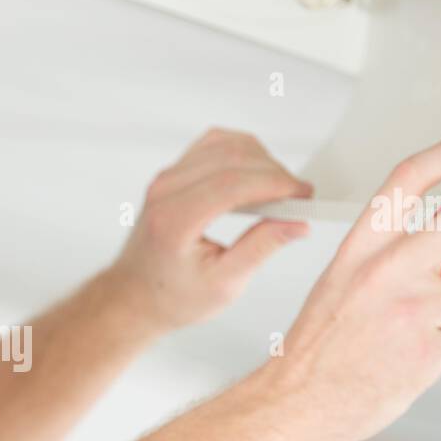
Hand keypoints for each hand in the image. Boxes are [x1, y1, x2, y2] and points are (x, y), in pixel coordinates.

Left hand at [110, 127, 313, 332]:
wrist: (136, 295)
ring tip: (279, 191)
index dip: (276, 183)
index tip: (304, 194)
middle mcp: (165, 192)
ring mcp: (166, 178)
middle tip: (299, 197)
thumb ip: (261, 248)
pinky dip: (242, 153)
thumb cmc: (174, 296)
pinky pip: (212, 145)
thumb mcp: (223, 284)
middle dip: (274, 172)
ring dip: (260, 160)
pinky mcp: (172, 173)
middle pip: (231, 157)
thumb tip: (299, 223)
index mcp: (174, 221)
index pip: (232, 184)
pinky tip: (256, 177)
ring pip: (224, 144)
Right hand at [253, 128, 440, 440]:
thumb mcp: (340, 283)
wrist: (295, 405)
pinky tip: (418, 361)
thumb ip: (389, 257)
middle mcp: (385, 271)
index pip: (411, 177)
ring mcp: (409, 310)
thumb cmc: (318, 350)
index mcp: (359, 248)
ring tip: (424, 333)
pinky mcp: (428, 352)